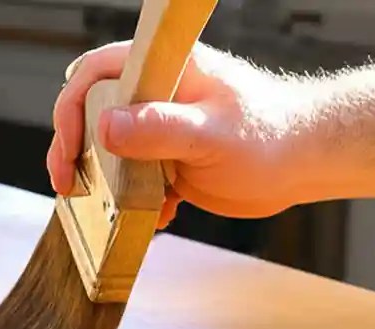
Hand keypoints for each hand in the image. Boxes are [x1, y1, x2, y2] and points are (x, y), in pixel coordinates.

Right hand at [47, 41, 320, 224]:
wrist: (305, 163)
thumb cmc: (271, 135)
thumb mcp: (212, 134)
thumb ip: (159, 128)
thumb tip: (105, 127)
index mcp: (162, 67)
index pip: (95, 73)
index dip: (72, 110)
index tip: (69, 151)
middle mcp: (154, 93)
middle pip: (90, 114)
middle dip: (77, 153)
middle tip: (72, 187)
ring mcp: (158, 127)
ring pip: (107, 150)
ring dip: (104, 184)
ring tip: (116, 209)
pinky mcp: (166, 158)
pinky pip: (131, 177)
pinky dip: (133, 202)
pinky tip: (158, 214)